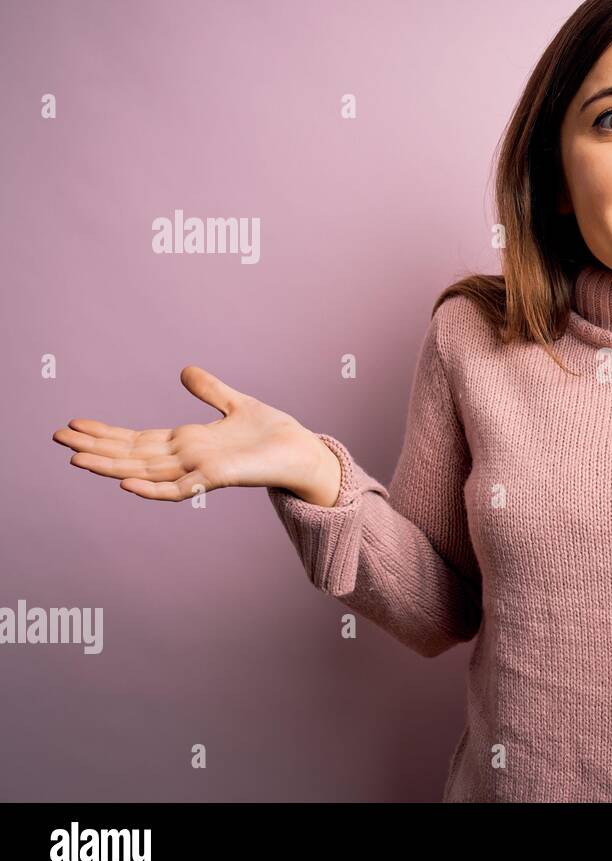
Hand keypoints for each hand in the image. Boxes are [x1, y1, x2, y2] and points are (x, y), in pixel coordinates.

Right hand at [52, 366, 341, 505]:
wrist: (304, 452)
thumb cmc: (274, 434)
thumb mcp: (236, 403)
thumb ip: (210, 391)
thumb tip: (185, 370)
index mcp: (188, 442)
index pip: (136, 439)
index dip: (105, 433)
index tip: (74, 424)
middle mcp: (187, 458)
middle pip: (131, 454)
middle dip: (95, 446)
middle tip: (57, 438)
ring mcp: (199, 470)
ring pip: (144, 471)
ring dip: (110, 467)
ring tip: (76, 459)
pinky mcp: (217, 479)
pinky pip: (179, 489)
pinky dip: (151, 488)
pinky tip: (125, 484)